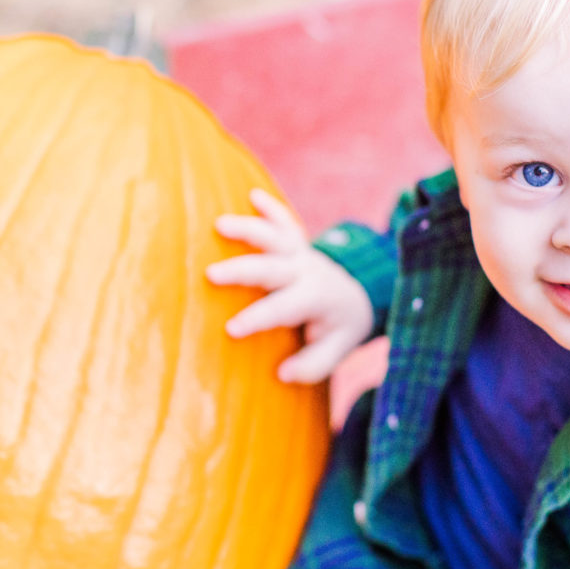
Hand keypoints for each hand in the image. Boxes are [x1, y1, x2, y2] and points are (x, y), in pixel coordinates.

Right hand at [205, 189, 373, 383]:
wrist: (358, 293)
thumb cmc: (337, 327)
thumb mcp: (334, 351)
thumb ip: (312, 365)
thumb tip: (284, 373)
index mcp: (315, 298)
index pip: (282, 309)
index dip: (257, 319)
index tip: (230, 330)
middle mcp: (306, 270)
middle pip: (272, 267)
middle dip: (242, 270)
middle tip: (210, 274)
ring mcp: (301, 251)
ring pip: (275, 236)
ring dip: (249, 228)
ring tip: (219, 224)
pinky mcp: (296, 240)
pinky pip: (285, 220)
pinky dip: (271, 206)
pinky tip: (253, 194)